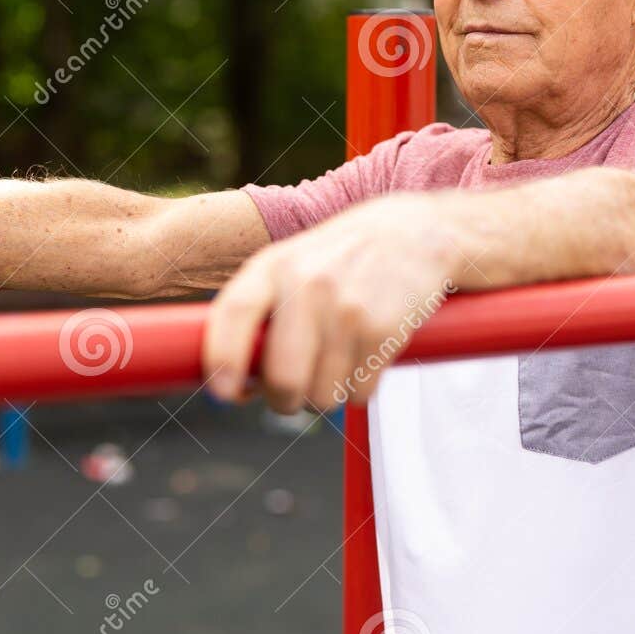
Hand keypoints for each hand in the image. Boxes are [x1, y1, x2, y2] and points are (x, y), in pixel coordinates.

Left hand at [202, 193, 461, 413]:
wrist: (412, 233)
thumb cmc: (339, 260)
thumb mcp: (290, 266)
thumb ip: (258, 315)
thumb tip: (232, 385)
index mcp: (273, 266)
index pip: (234, 312)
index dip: (222, 358)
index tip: (222, 392)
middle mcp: (308, 284)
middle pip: (283, 377)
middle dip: (283, 401)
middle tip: (290, 395)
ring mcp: (347, 308)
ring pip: (322, 396)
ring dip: (326, 395)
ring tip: (335, 362)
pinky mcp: (383, 329)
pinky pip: (358, 393)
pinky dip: (360, 388)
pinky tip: (364, 355)